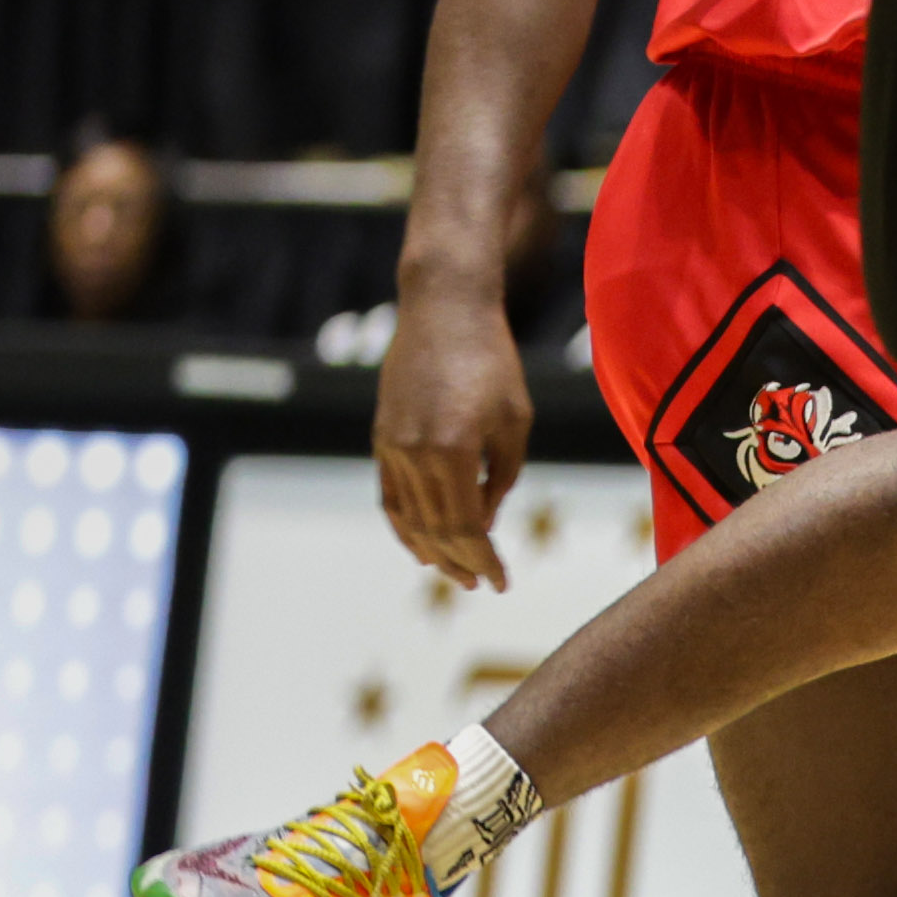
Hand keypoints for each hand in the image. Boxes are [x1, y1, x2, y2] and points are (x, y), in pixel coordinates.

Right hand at [373, 290, 533, 590]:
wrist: (444, 312)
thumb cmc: (493, 362)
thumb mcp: (515, 419)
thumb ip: (502, 475)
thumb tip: (483, 523)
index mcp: (454, 448)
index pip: (467, 525)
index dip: (484, 558)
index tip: (501, 582)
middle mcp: (415, 453)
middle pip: (436, 529)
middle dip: (460, 562)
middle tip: (481, 585)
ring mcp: (391, 446)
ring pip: (408, 518)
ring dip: (431, 551)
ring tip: (455, 574)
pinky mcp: (381, 438)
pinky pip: (390, 497)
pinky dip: (405, 526)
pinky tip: (421, 547)